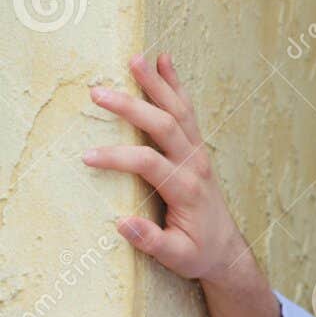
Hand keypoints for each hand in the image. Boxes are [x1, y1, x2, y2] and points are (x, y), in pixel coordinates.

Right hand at [83, 52, 254, 285]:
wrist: (227, 249)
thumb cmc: (199, 252)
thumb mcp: (177, 257)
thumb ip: (152, 241)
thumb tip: (123, 224)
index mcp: (187, 190)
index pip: (149, 164)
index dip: (118, 158)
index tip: (87, 157)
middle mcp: (195, 165)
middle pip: (164, 126)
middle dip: (131, 107)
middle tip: (97, 92)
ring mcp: (198, 153)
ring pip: (179, 111)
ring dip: (157, 84)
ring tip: (136, 58)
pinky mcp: (197, 148)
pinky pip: (187, 111)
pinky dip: (176, 85)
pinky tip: (164, 61)